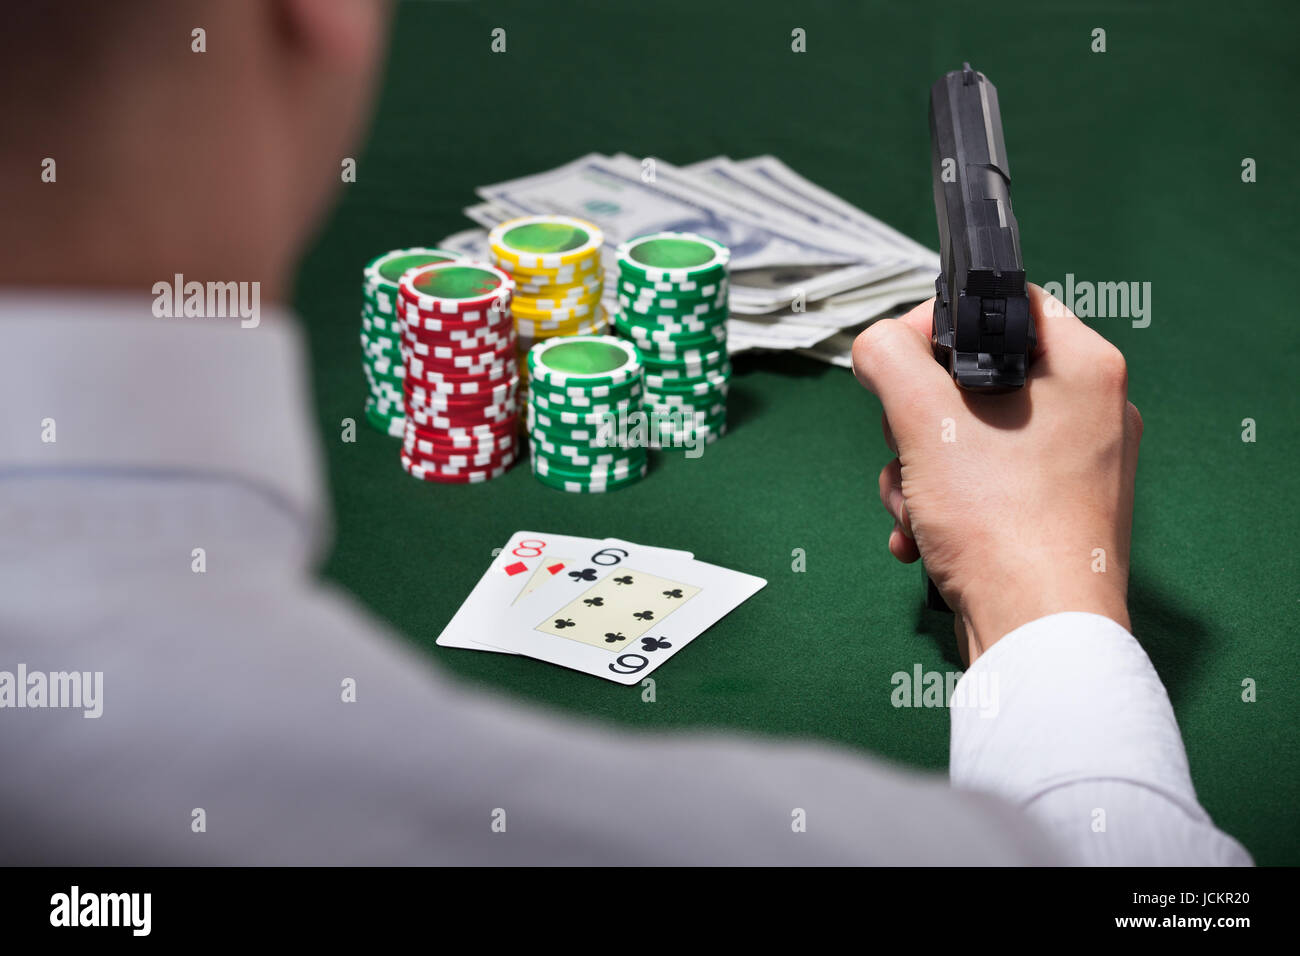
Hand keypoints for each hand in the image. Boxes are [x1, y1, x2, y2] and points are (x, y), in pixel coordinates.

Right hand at [852, 284, 1141, 664]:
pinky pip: (983, 485)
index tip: (898, 364)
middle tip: (907, 449)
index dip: (938, 322)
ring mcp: (1076, 468)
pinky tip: (922, 540)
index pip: (1003, 303)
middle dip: (916, 420)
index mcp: (1084, 366)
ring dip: (918, 471)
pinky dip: (942, 507)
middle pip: (973, 377)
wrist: (1038, 634)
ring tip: (914, 509)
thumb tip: (877, 346)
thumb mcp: (924, 419)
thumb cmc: (998, 518)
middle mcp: (1093, 410)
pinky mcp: (1055, 514)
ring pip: (968, 438)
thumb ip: (888, 357)